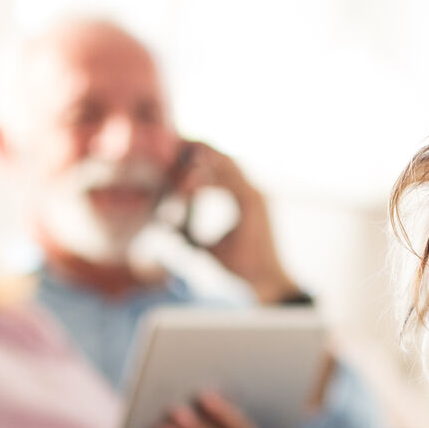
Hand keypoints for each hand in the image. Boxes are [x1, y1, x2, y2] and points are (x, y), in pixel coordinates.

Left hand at [171, 140, 301, 303]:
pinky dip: (208, 178)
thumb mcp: (206, 246)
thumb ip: (188, 233)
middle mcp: (250, 192)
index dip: (194, 159)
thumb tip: (164, 228)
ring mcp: (254, 195)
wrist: (265, 283)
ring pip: (225, 163)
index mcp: (241, 198)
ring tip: (176, 154)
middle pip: (221, 158)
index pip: (217, 167)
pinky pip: (228, 180)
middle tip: (169, 144)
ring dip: (200, 158)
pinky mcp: (254, 202)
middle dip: (195, 149)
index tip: (169, 156)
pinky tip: (188, 180)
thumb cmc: (241, 267)